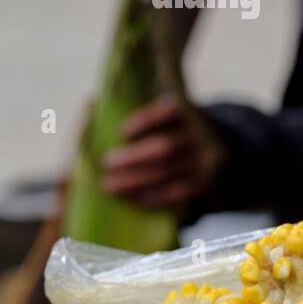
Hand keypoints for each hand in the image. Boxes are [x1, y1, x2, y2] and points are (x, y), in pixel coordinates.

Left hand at [100, 96, 225, 209]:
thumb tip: (91, 105)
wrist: (210, 153)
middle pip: (165, 147)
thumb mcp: (161, 116)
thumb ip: (132, 112)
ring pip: (168, 173)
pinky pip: (176, 193)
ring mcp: (203, 161)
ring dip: (135, 181)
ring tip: (108, 186)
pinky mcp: (202, 184)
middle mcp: (197, 136)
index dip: (145, 121)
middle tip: (106, 163)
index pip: (169, 112)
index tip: (121, 132)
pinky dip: (151, 196)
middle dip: (133, 157)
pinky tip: (130, 198)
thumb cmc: (168, 132)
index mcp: (184, 114)